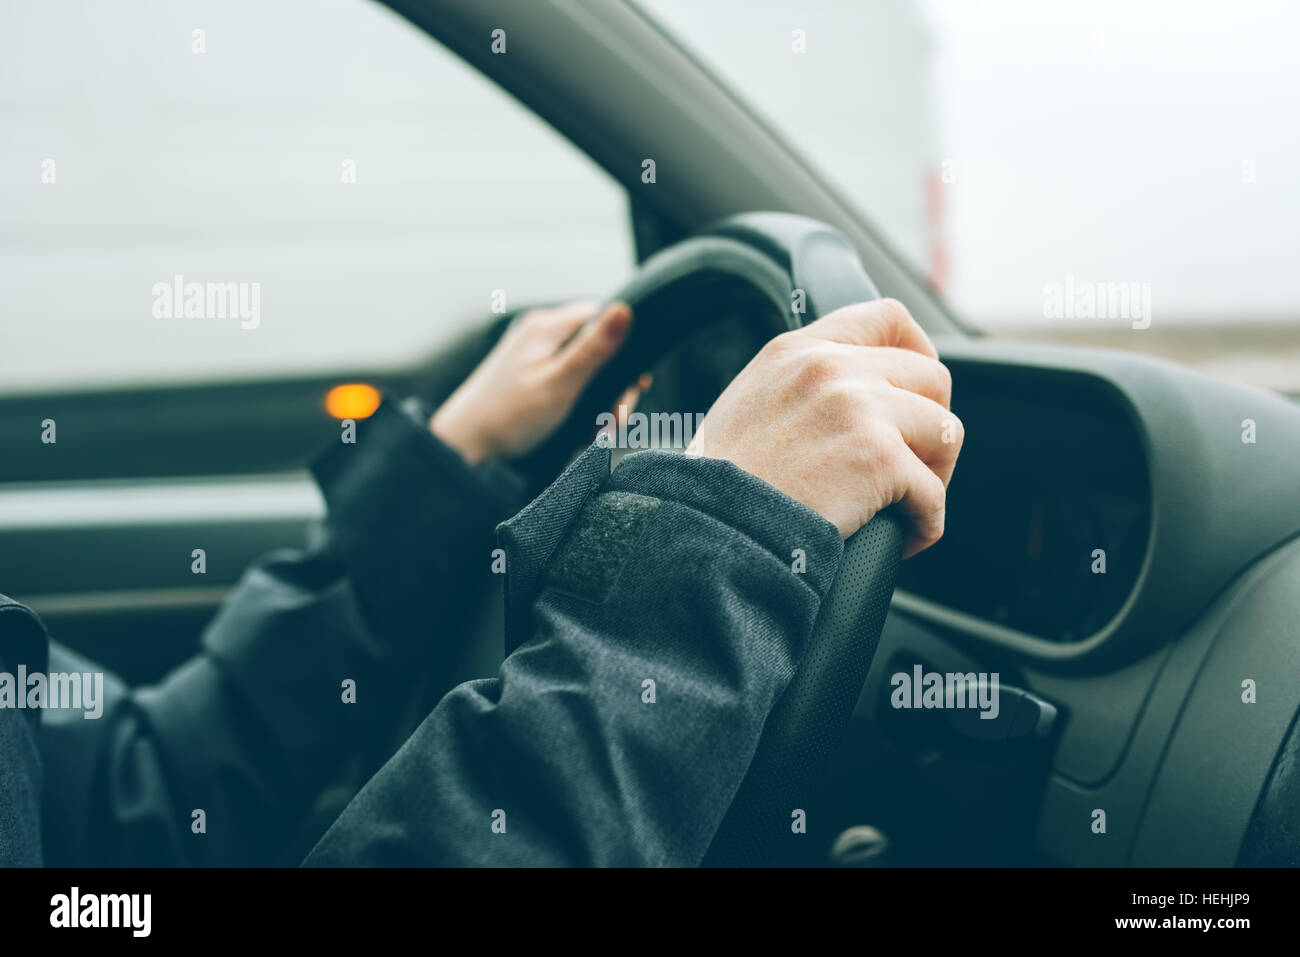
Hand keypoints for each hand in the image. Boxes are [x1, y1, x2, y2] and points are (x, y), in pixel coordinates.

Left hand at [430, 301, 636, 464]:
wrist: (466, 447)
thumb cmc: (507, 418)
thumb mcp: (560, 383)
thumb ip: (594, 348)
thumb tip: (625, 309)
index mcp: (547, 327)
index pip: (603, 316)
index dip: (625, 348)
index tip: (634, 383)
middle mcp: (539, 335)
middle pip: (597, 347)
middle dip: (613, 385)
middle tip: (614, 419)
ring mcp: (533, 355)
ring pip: (586, 369)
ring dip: (599, 400)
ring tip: (597, 430)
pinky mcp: (531, 377)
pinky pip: (568, 383)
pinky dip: (580, 405)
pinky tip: (582, 428)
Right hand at [685, 299, 961, 556]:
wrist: (706, 527)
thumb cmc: (718, 484)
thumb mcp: (749, 404)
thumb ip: (800, 387)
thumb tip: (852, 402)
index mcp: (798, 350)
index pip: (888, 317)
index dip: (919, 353)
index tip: (920, 390)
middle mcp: (830, 369)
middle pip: (932, 378)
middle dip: (932, 425)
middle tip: (914, 464)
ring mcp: (859, 409)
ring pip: (945, 431)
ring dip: (934, 473)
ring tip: (909, 503)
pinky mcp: (878, 460)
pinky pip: (933, 494)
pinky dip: (926, 522)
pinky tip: (905, 537)